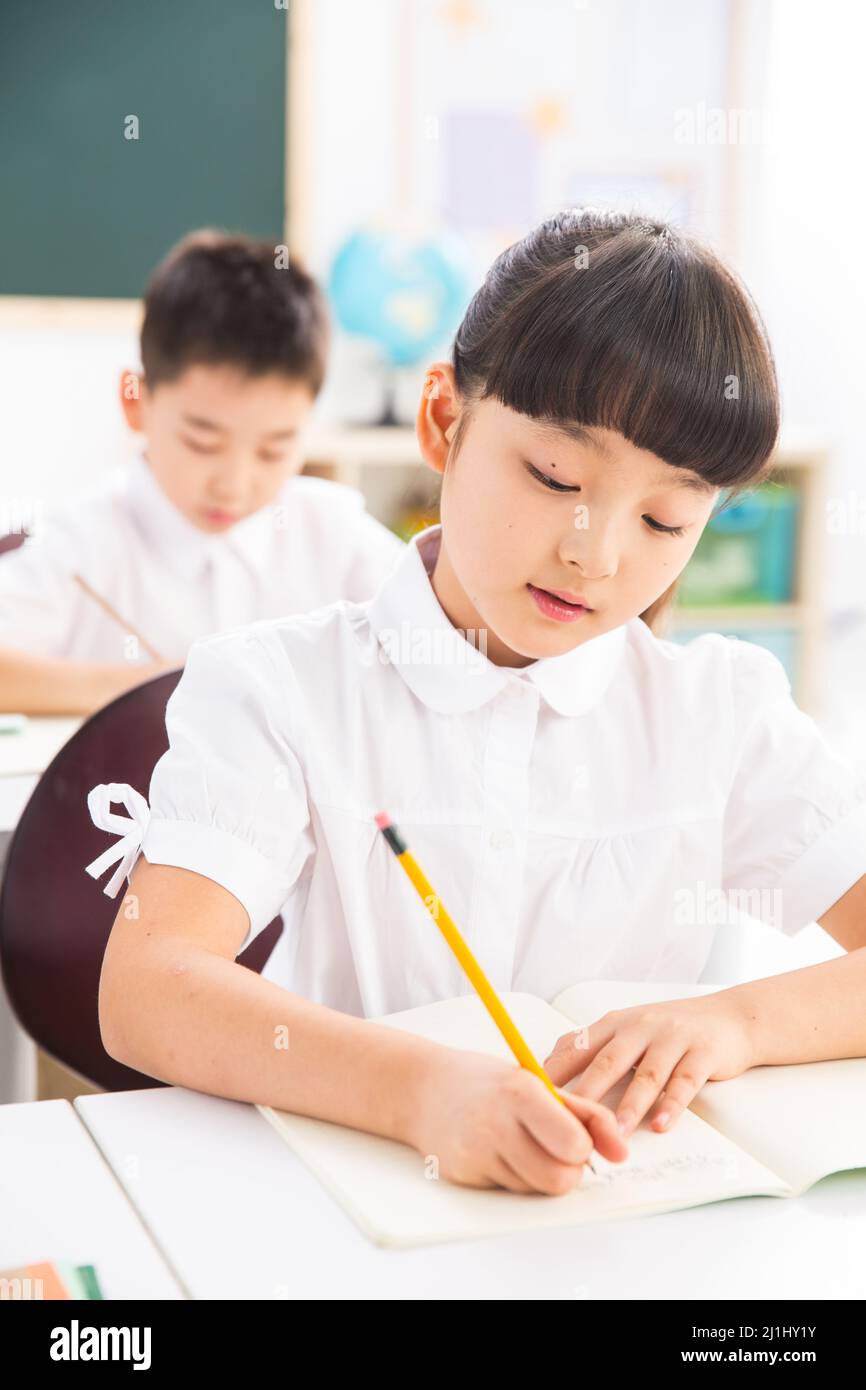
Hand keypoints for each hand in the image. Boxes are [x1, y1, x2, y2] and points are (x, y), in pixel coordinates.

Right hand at [409, 1047, 628, 1193]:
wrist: (422, 1089)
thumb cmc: (487, 1082)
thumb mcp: (538, 1083)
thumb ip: (586, 1115)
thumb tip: (622, 1152)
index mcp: (520, 1093)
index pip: (574, 1146)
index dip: (583, 1146)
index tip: (574, 1134)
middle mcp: (495, 1125)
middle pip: (560, 1179)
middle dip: (567, 1169)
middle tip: (553, 1146)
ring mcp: (476, 1154)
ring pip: (537, 1190)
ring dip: (540, 1173)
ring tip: (521, 1143)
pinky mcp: (463, 1177)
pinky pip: (510, 1191)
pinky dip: (514, 1177)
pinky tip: (498, 1151)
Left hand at [543, 992, 757, 1137]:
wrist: (730, 1018)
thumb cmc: (671, 1029)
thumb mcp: (628, 1028)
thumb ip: (593, 1046)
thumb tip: (548, 1066)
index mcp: (617, 1022)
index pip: (579, 1046)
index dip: (556, 1071)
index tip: (535, 1095)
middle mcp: (642, 1027)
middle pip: (608, 1060)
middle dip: (586, 1092)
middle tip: (568, 1121)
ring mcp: (673, 1039)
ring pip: (647, 1075)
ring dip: (629, 1106)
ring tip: (613, 1133)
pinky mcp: (703, 1054)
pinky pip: (685, 1082)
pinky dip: (672, 1105)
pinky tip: (660, 1125)